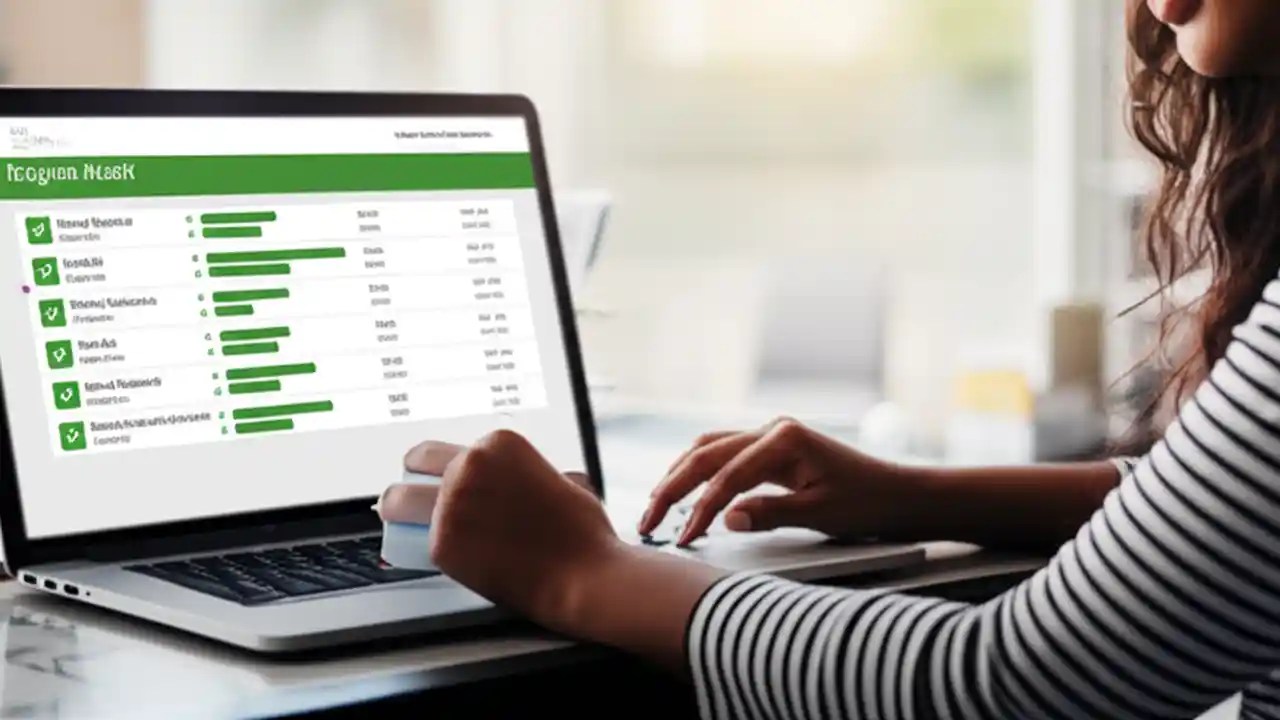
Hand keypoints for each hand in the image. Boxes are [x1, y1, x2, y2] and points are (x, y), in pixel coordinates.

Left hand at [377, 431, 622, 631]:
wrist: (586, 573)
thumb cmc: (581, 533)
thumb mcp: (558, 478)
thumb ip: (524, 475)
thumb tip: (511, 485)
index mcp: (497, 443)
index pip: (447, 448)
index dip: (443, 470)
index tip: (444, 486)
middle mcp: (469, 464)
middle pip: (414, 464)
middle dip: (414, 481)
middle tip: (414, 503)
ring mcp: (452, 501)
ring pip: (395, 501)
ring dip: (401, 514)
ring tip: (409, 530)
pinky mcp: (443, 541)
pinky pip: (418, 544)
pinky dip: (430, 553)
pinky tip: (447, 560)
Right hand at [639, 417, 928, 544]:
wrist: (899, 495)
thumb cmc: (868, 502)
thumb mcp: (820, 513)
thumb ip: (770, 513)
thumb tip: (725, 519)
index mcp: (784, 439)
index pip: (727, 476)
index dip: (700, 509)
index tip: (683, 537)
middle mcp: (772, 429)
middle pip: (706, 455)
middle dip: (673, 488)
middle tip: (648, 521)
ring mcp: (769, 435)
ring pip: (708, 449)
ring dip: (679, 475)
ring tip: (656, 506)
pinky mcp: (770, 448)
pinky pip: (723, 454)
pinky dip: (698, 472)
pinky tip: (683, 489)